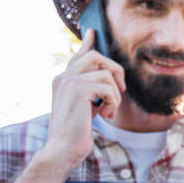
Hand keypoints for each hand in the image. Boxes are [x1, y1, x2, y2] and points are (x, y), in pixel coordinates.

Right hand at [40, 30, 125, 172]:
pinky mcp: (77, 89)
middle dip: (115, 71)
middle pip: (96, 56)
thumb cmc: (75, 136)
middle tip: (120, 91)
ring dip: (115, 95)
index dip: (88, 43)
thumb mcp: (85, 110)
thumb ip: (92, 94)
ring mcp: (69, 81)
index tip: (93, 32)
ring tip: (108, 111)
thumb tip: (109, 84)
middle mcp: (63, 77)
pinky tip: (105, 115)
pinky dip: (113, 102)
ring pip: (106, 73)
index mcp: (63, 81)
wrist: (62, 150)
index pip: (79, 56)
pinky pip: (108, 86)